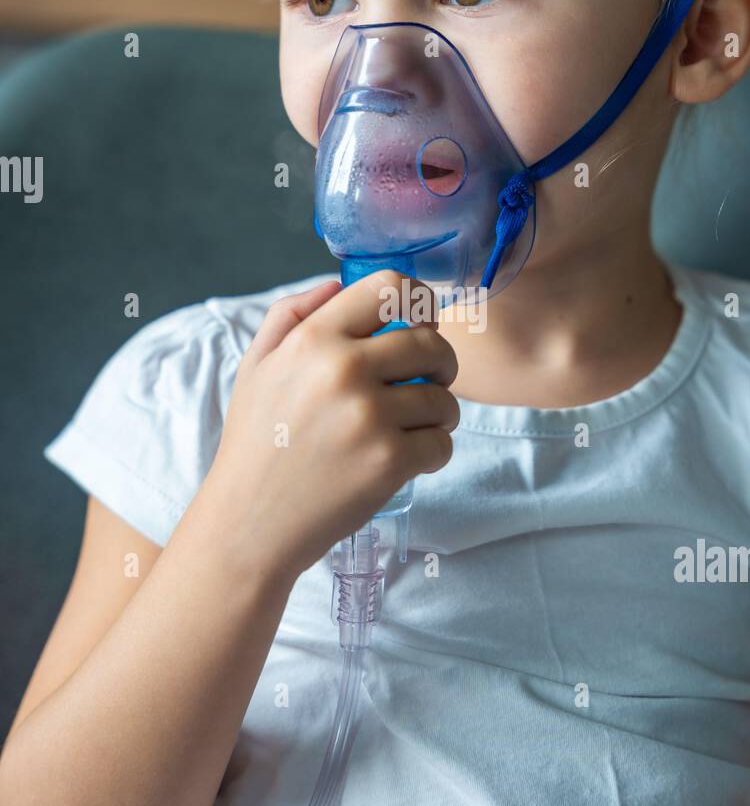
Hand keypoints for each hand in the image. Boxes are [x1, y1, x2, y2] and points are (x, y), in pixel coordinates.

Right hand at [200, 271, 458, 581]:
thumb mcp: (256, 366)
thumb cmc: (256, 443)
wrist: (248, 523)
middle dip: (442, 363)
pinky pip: (442, 443)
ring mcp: (369, 417)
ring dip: (439, 414)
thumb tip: (337, 283)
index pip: (392, 288)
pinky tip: (407, 459)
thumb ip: (291, 315)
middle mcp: (343, 370)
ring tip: (413, 427)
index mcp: (314, 339)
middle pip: (432, 343)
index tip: (423, 324)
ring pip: (444, 398)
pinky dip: (434, 452)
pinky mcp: (389, 461)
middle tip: (430, 382)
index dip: (419, 303)